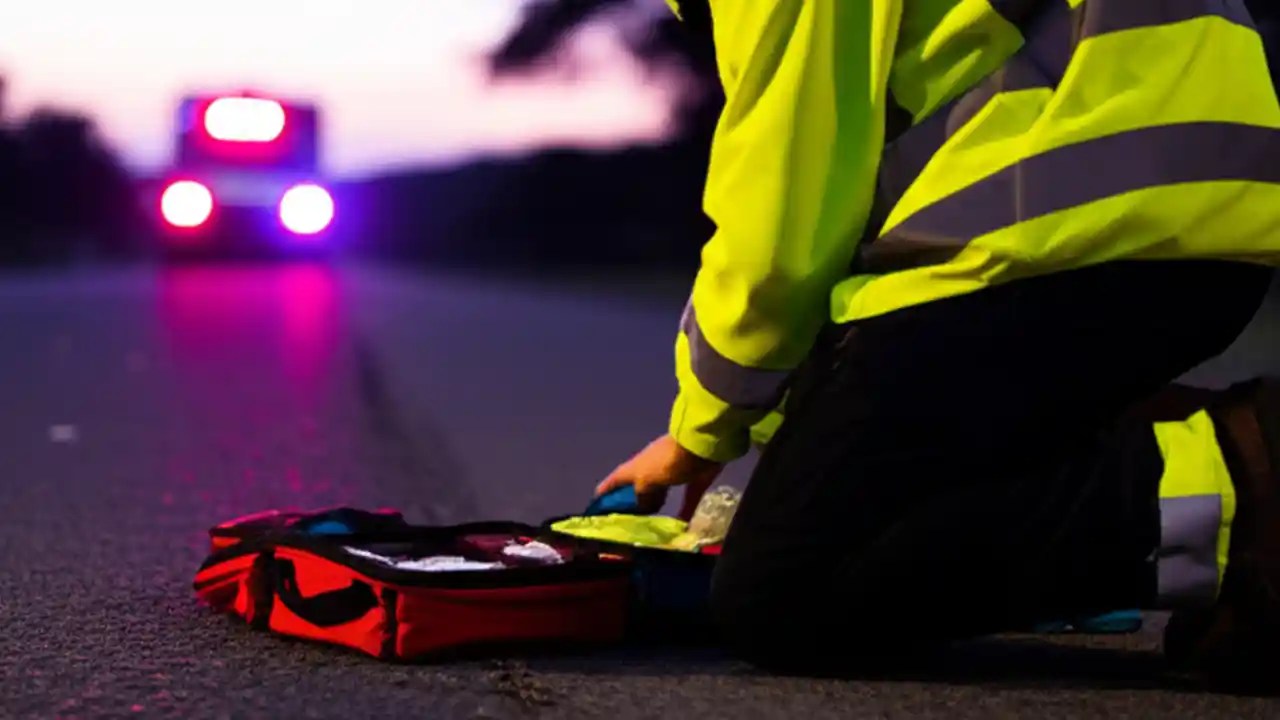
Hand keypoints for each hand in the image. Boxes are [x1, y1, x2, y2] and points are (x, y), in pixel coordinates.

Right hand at [596, 434, 724, 519]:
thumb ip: (640, 496)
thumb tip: (642, 508)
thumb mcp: (645, 480)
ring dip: (655, 505)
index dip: (605, 492)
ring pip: (660, 492)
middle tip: (627, 523)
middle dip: (632, 503)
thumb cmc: (666, 461)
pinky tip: (682, 527)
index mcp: (635, 467)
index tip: (596, 506)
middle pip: (637, 488)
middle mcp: (651, 469)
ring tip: (650, 525)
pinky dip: (684, 511)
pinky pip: (686, 499)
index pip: (615, 480)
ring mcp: (673, 473)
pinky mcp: (693, 479)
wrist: (700, 446)